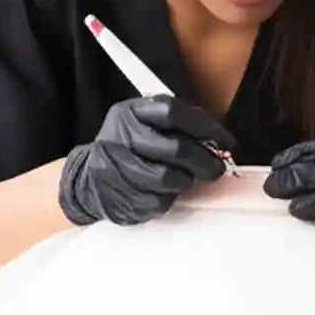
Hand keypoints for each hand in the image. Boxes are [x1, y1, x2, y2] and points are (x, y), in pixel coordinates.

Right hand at [58, 95, 236, 225]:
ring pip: (169, 178)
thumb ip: (177, 124)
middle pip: (176, 148)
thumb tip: (218, 138)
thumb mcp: (143, 122)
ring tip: (189, 178)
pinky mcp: (123, 197)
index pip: (173, 112)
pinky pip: (160, 201)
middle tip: (216, 167)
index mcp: (130, 113)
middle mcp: (121, 137)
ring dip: (187, 180)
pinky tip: (168, 192)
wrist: (88, 180)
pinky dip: (171, 198)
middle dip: (204, 160)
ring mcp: (119, 169)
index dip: (206, 127)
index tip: (226, 141)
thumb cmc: (127, 149)